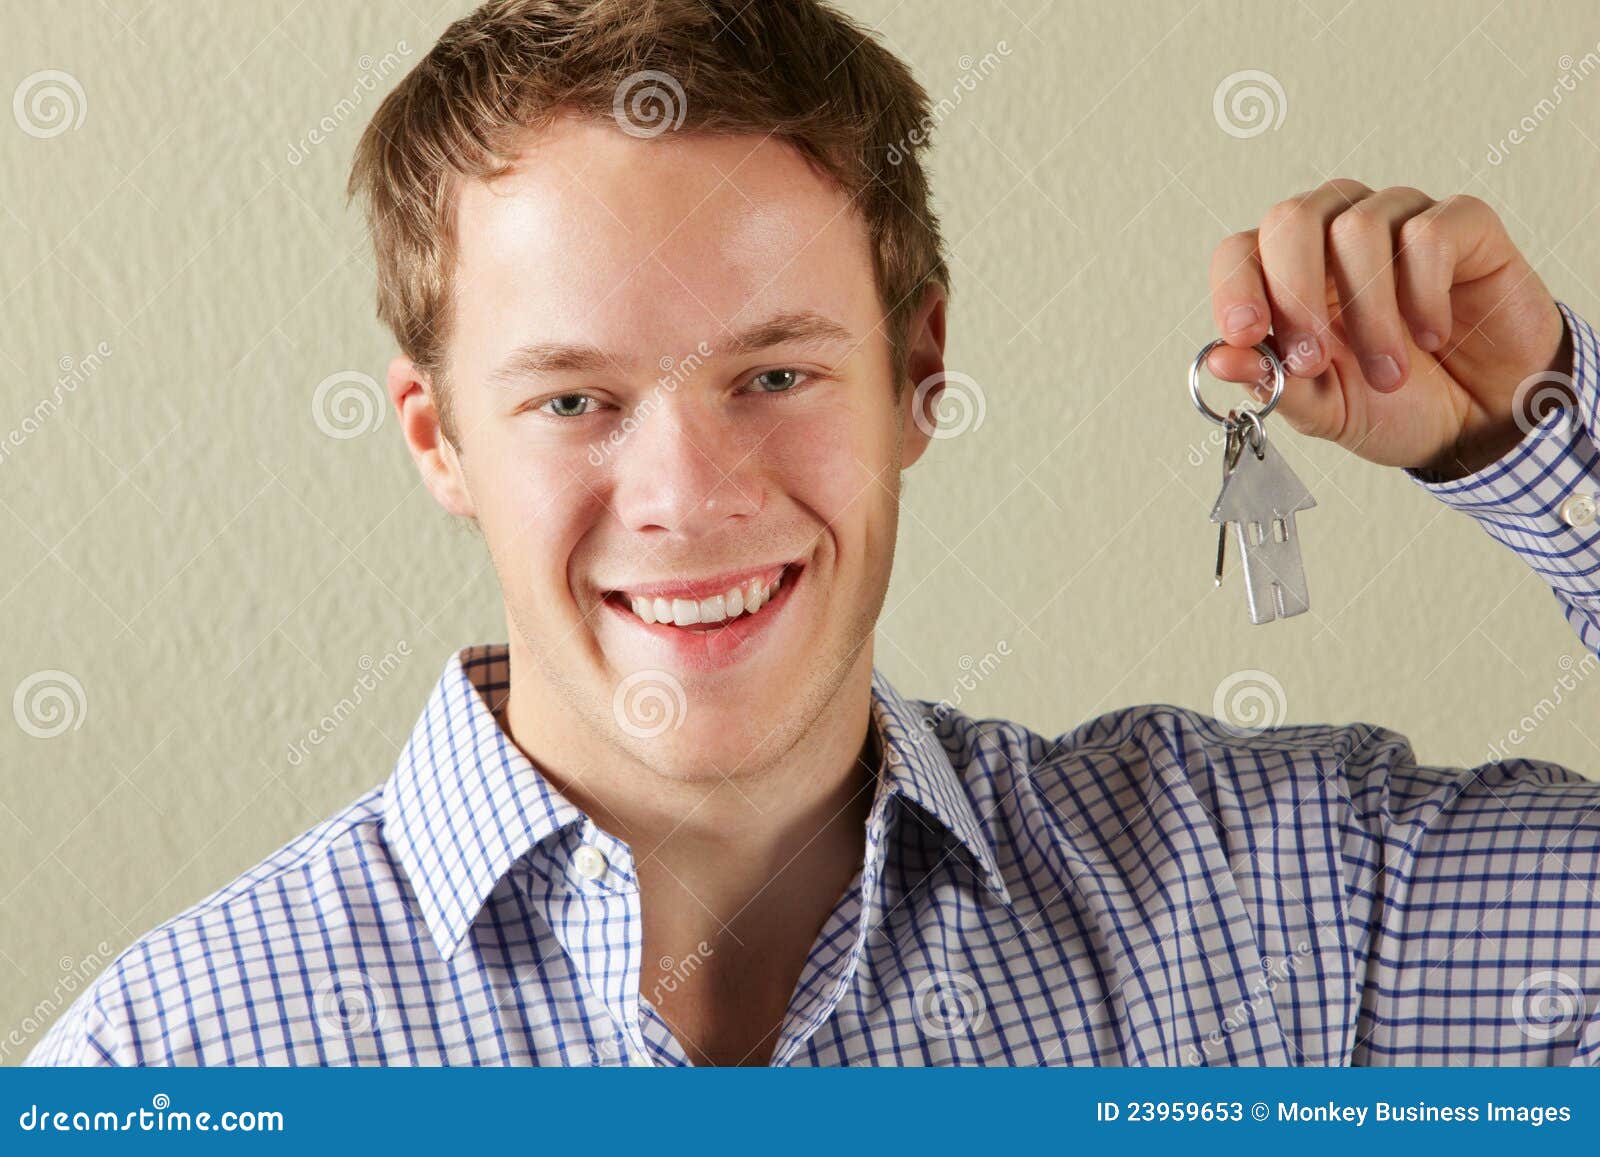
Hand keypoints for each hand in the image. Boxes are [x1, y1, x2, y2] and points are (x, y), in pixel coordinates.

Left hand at [1205, 179, 1572, 478]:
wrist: (1482, 418)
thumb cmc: (1396, 403)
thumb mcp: (1325, 409)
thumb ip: (1272, 383)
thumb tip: (1219, 358)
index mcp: (1288, 275)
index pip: (1239, 252)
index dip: (1234, 287)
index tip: (1247, 335)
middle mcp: (1335, 234)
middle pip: (1291, 220)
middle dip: (1294, 295)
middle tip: (1315, 362)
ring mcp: (1398, 220)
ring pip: (1357, 227)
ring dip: (1368, 313)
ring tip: (1387, 373)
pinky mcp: (1462, 223)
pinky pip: (1428, 233)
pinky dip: (1424, 293)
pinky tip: (1433, 334)